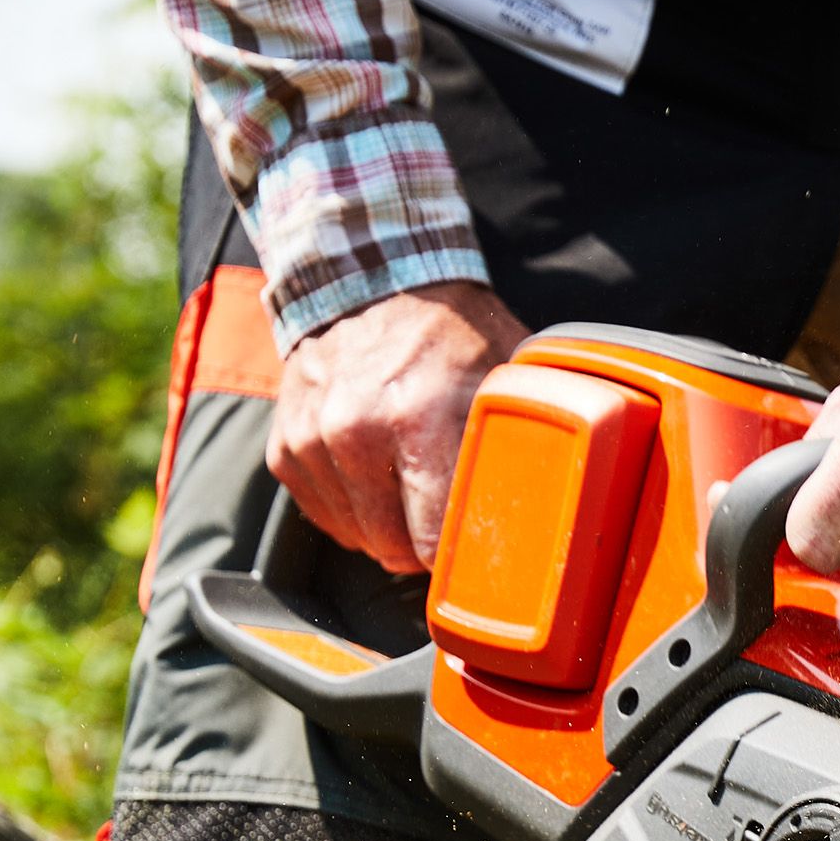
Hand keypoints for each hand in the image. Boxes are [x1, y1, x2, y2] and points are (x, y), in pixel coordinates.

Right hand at [268, 282, 527, 574]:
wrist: (371, 284)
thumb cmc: (450, 336)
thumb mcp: (506, 378)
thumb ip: (524, 442)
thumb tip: (554, 508)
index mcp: (417, 418)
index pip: (436, 541)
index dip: (465, 555)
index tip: (483, 552)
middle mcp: (354, 431)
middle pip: (394, 550)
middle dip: (427, 545)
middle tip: (450, 513)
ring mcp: (312, 440)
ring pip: (360, 538)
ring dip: (389, 526)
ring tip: (413, 482)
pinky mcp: (285, 448)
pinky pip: (325, 517)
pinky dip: (354, 509)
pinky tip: (378, 476)